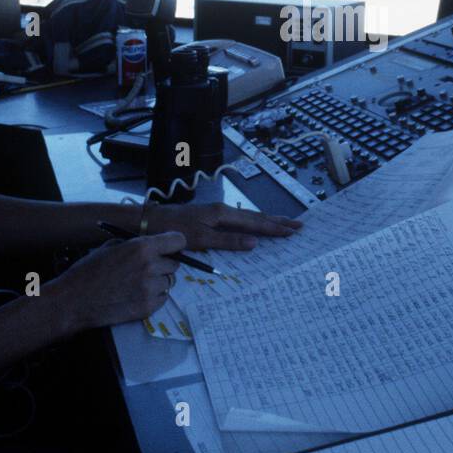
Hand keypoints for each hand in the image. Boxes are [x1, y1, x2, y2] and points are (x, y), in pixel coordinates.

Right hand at [47, 231, 185, 332]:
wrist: (75, 301)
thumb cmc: (89, 271)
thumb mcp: (111, 246)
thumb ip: (136, 244)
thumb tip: (153, 244)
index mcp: (142, 247)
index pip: (178, 241)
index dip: (175, 244)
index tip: (171, 247)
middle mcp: (151, 267)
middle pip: (174, 263)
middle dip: (164, 264)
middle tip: (147, 268)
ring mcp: (151, 289)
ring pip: (169, 282)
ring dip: (158, 281)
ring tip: (138, 283)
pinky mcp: (148, 308)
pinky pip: (163, 298)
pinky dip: (154, 296)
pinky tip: (136, 295)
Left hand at [140, 202, 301, 251]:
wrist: (153, 220)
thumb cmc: (175, 230)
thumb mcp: (201, 238)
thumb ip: (228, 240)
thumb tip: (254, 243)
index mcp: (223, 214)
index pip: (255, 222)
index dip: (275, 228)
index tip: (292, 231)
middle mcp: (223, 210)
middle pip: (256, 216)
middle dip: (278, 221)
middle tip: (298, 225)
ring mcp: (218, 212)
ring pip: (249, 217)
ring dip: (268, 221)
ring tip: (284, 223)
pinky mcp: (212, 216)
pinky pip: (240, 219)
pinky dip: (254, 222)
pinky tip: (257, 225)